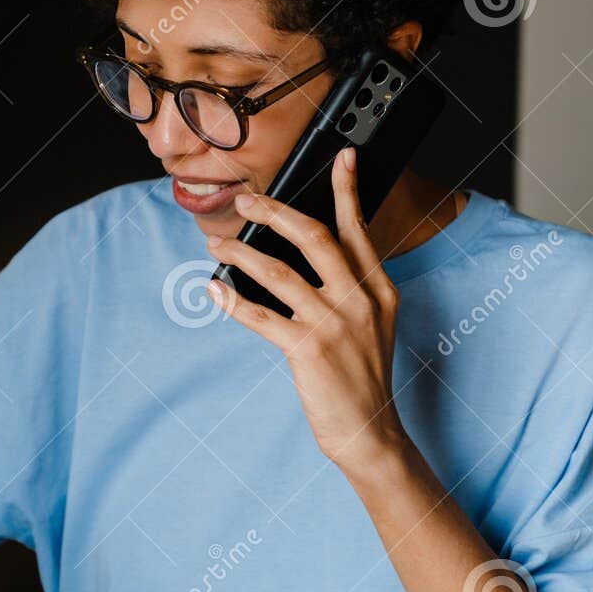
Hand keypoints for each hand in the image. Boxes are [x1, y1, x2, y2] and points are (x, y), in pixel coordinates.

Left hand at [205, 147, 410, 477]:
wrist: (370, 432)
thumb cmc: (362, 379)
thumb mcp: (372, 326)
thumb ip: (350, 290)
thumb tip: (303, 259)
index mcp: (378, 290)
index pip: (358, 230)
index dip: (348, 191)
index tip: (342, 158)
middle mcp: (359, 300)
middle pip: (313, 236)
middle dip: (275, 212)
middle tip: (247, 200)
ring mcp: (334, 324)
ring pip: (279, 271)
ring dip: (242, 254)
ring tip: (218, 246)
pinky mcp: (307, 349)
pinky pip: (259, 315)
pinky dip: (231, 300)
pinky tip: (214, 290)